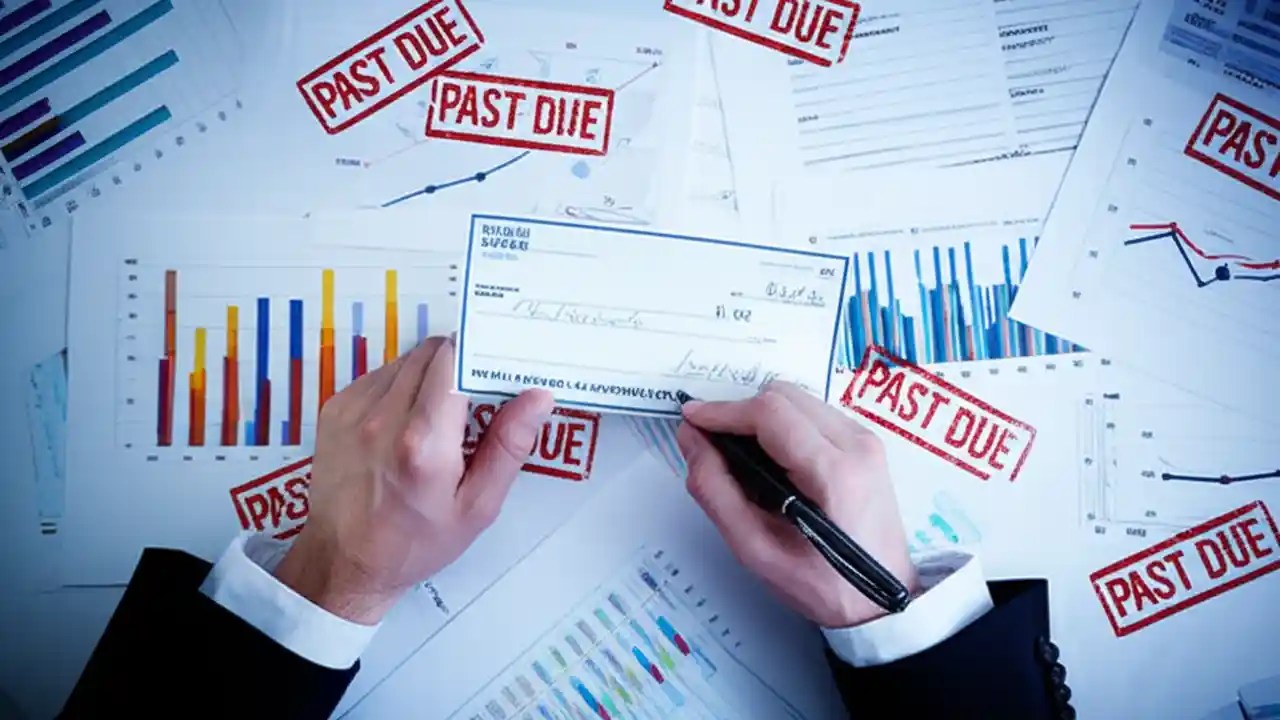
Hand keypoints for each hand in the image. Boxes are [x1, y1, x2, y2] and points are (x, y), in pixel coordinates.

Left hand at [274, 337, 553, 624]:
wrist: (343, 562)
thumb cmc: (416, 542)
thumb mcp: (477, 507)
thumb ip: (508, 447)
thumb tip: (538, 396)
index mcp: (425, 442)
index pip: (453, 359)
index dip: (478, 354)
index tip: (496, 368)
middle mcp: (384, 417)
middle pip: (431, 351)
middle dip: (458, 365)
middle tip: (472, 399)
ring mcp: (354, 409)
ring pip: (405, 360)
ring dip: (429, 375)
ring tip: (438, 417)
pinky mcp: (335, 409)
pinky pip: (380, 376)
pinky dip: (400, 387)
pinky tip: (405, 423)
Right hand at [676, 382, 918, 628]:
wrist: (882, 601)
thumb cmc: (825, 587)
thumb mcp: (757, 551)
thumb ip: (716, 492)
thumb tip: (692, 441)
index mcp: (834, 473)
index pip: (769, 413)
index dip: (722, 411)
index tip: (691, 420)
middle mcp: (856, 445)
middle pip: (783, 396)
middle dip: (740, 412)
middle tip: (713, 445)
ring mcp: (866, 441)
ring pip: (798, 399)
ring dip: (761, 417)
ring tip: (741, 456)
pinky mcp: (866, 445)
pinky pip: (813, 413)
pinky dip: (783, 425)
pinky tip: (773, 459)